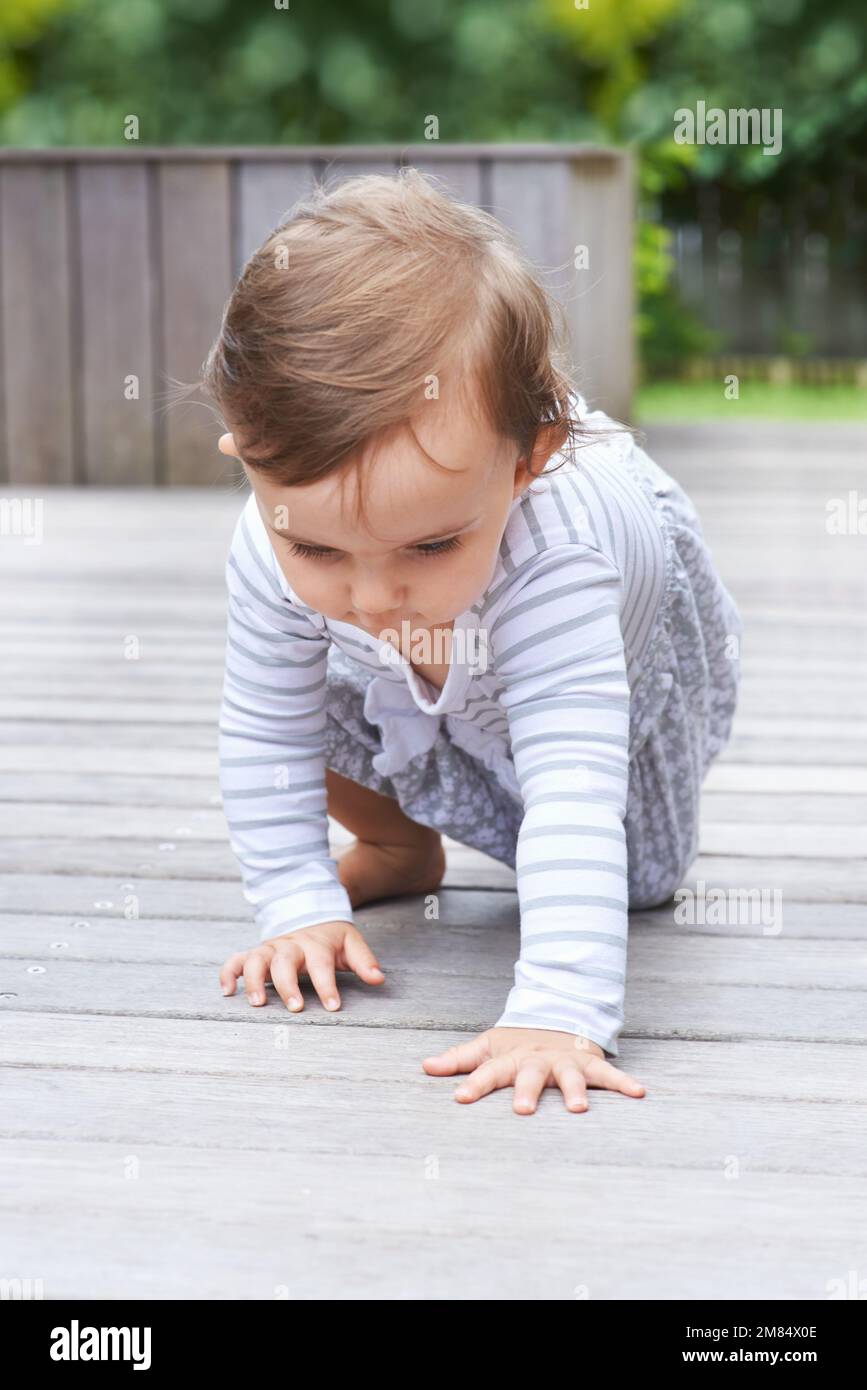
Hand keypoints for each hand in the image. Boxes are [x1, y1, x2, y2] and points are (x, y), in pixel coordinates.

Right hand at [219, 921, 383, 1012]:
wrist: (308, 913)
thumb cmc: (331, 938)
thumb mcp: (350, 943)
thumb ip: (364, 961)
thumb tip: (379, 979)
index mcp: (316, 944)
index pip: (322, 964)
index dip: (327, 986)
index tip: (333, 1007)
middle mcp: (290, 945)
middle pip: (285, 962)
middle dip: (288, 985)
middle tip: (296, 1008)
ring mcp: (270, 948)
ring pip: (256, 960)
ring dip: (254, 980)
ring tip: (257, 1004)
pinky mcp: (255, 953)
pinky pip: (236, 961)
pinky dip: (229, 974)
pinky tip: (227, 992)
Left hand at [422, 1026, 645, 1113]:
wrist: (556, 1014)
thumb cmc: (517, 1044)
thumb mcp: (488, 1047)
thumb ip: (459, 1060)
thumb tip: (424, 1066)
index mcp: (510, 1058)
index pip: (487, 1071)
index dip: (472, 1083)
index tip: (459, 1097)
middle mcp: (537, 1059)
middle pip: (530, 1075)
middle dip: (527, 1091)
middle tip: (522, 1111)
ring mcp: (565, 1060)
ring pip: (570, 1075)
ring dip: (575, 1089)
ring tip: (578, 1108)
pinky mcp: (590, 1061)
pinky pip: (609, 1073)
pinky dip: (624, 1083)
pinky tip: (639, 1093)